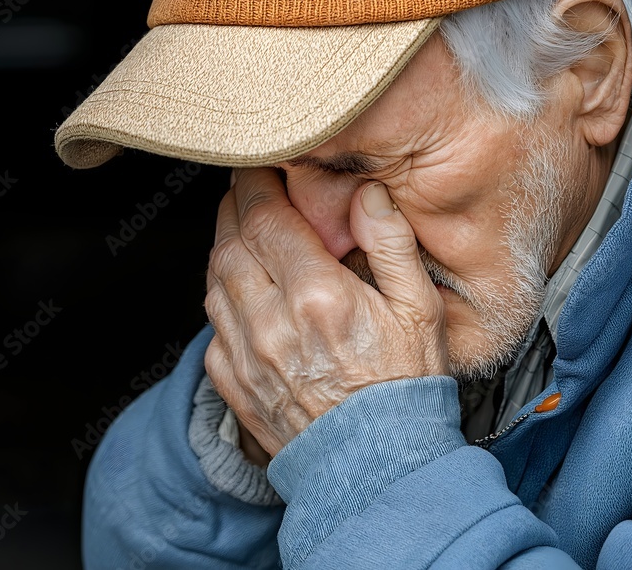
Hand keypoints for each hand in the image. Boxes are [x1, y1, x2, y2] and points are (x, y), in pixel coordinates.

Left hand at [204, 168, 448, 456]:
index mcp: (318, 296)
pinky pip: (212, 326)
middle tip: (246, 187)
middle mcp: (272, 323)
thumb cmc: (405, 387)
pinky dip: (220, 296)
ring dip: (222, 246)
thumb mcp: (419, 309)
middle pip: (231, 241)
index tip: (261, 165)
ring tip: (241, 229)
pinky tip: (240, 288)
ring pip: (213, 280)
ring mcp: (247, 356)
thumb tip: (367, 194)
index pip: (267, 218)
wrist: (380, 468)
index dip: (257, 182)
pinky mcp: (234, 385)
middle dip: (234, 205)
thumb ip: (391, 244)